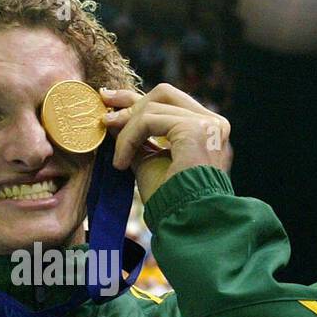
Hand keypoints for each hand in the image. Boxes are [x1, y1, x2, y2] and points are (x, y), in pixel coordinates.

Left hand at [99, 84, 232, 202]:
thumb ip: (137, 137)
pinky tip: (121, 163)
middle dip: (129, 100)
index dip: (136, 100)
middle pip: (164, 93)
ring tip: (116, 156)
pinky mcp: (195, 129)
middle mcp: (211, 122)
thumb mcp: (149, 160)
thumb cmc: (171, 200)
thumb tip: (112, 117)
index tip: (108, 103)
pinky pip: (149, 121)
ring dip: (126, 129)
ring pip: (153, 106)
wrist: (186, 223)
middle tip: (104, 116)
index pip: (168, 103)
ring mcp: (206, 124)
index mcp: (205, 129)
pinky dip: (129, 139)